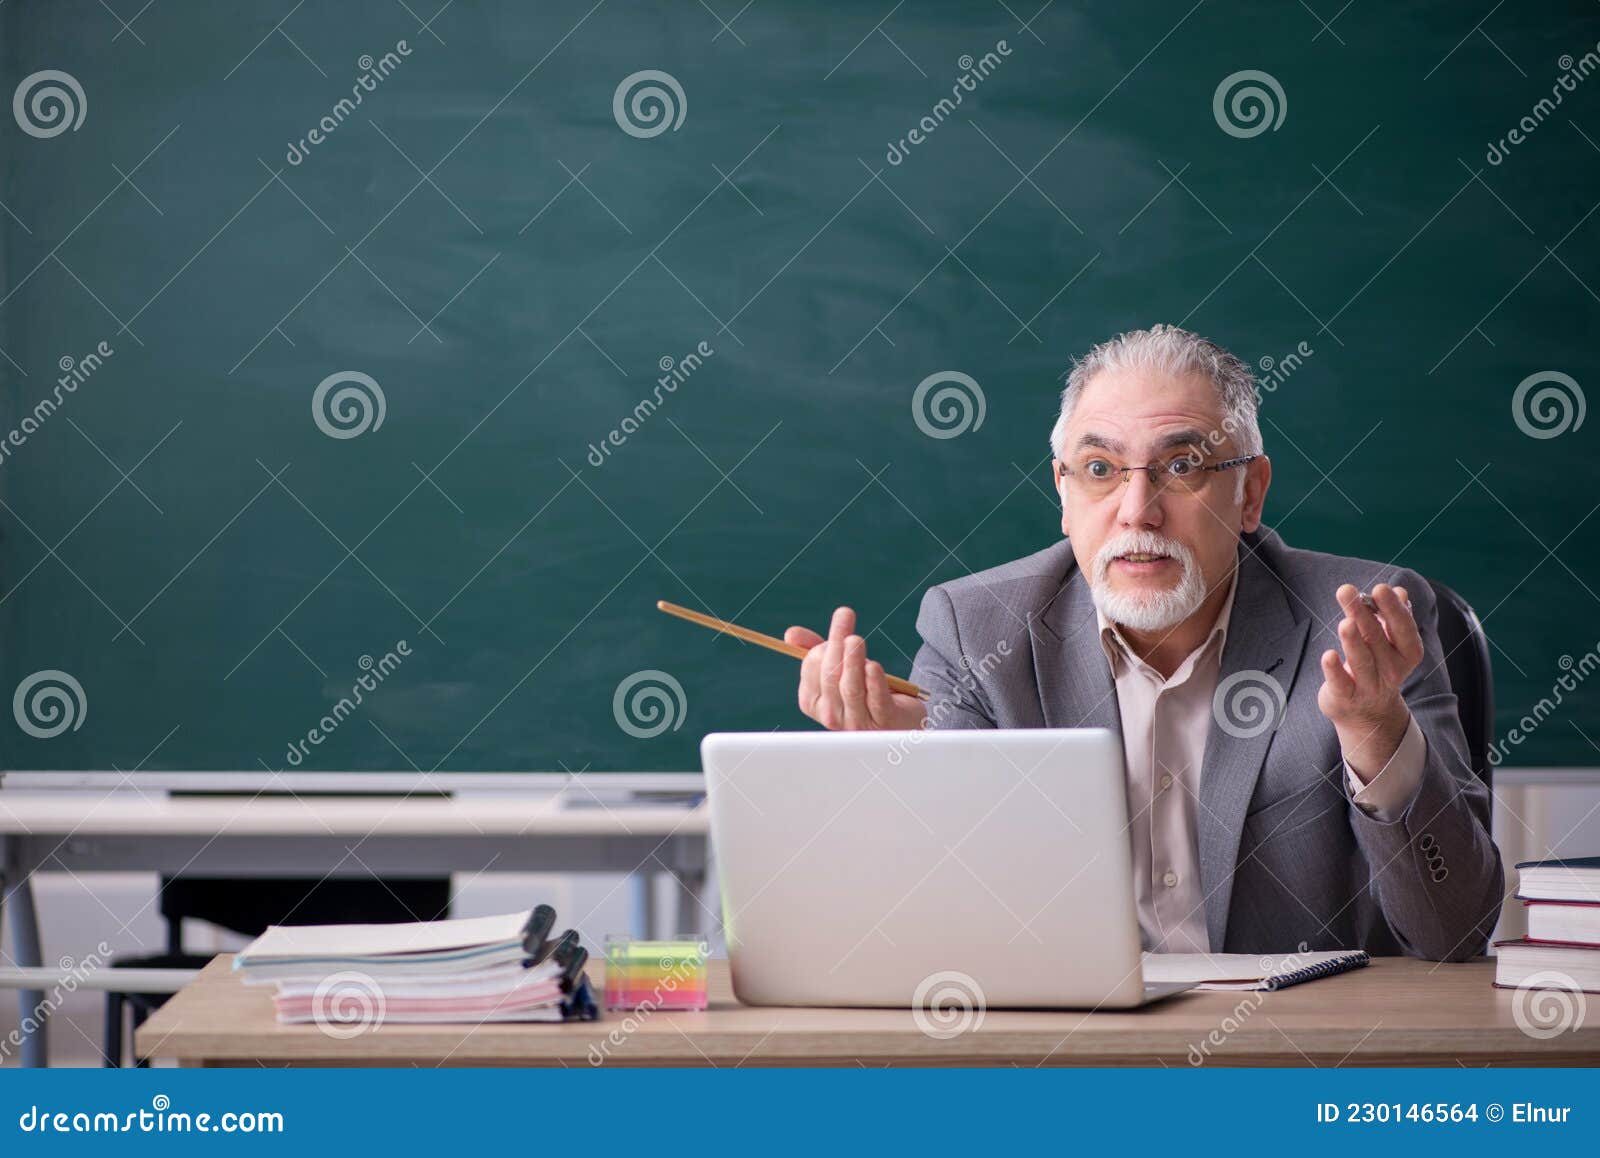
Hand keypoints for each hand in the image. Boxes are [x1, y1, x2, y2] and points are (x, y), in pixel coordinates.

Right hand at [784, 606, 927, 730]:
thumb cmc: (863, 689)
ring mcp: (856, 722)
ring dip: (853, 660)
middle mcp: (831, 716)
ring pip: (850, 688)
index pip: (811, 668)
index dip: (824, 646)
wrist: (898, 715)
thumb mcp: (838, 667)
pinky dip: (874, 681)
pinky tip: (873, 666)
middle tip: (845, 615)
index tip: (839, 633)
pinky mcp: (884, 720)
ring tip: (855, 639)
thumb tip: (791, 634)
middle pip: (830, 675)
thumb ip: (815, 650)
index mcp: (813, 702)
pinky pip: (876, 699)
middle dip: (836, 644)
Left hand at [1317, 582, 1421, 780]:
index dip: (1393, 609)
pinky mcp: (1346, 696)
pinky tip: (1328, 655)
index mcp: (1406, 653)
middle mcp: (1392, 670)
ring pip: (1361, 661)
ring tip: (1345, 622)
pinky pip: (1341, 682)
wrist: (1368, 714)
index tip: (1380, 588)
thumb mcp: (1388, 642)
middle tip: (1348, 592)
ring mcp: (1369, 685)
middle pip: (1377, 639)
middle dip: (1363, 615)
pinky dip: (1334, 669)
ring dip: (1353, 641)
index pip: (1403, 628)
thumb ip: (1392, 617)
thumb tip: (1399, 591)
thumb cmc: (1377, 665)